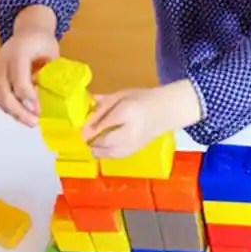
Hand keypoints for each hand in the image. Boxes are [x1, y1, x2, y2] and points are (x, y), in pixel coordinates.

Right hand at [0, 27, 57, 126]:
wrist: (27, 31)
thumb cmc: (42, 42)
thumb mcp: (51, 52)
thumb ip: (51, 72)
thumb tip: (60, 96)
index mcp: (18, 53)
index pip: (18, 78)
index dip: (27, 96)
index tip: (38, 110)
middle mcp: (3, 62)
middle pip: (3, 91)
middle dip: (18, 110)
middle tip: (34, 122)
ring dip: (13, 112)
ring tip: (29, 122)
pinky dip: (8, 108)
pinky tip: (21, 115)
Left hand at [82, 80, 202, 158]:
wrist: (168, 111)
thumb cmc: (144, 99)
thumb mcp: (122, 95)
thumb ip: (103, 105)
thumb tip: (86, 112)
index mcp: (127, 113)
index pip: (101, 124)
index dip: (88, 126)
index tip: (82, 124)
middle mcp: (129, 132)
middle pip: (101, 142)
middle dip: (90, 139)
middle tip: (85, 132)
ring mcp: (132, 145)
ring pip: (105, 153)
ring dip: (96, 147)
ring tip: (93, 140)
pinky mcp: (133, 152)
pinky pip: (113, 156)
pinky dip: (104, 152)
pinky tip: (102, 145)